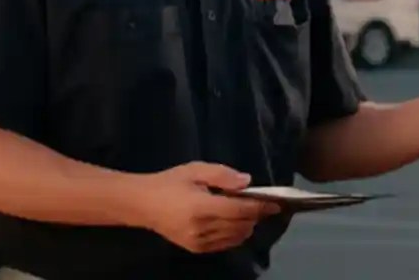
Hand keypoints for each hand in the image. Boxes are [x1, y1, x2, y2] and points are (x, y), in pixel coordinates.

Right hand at [129, 161, 280, 252]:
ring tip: (248, 212)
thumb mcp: (195, 170)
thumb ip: (222, 175)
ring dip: (247, 225)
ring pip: (235, 237)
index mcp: (201, 207)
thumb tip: (247, 182)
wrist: (142, 204)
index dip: (260, 207)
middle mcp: (201, 228)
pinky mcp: (196, 249)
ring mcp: (198, 242)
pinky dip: (235, 234)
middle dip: (256, 216)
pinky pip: (225, 244)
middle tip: (262, 204)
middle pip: (241, 225)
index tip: (276, 203)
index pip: (239, 210)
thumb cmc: (170, 182)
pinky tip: (235, 222)